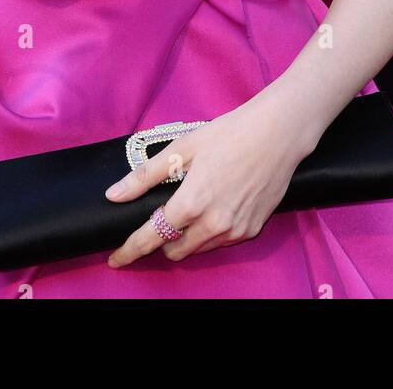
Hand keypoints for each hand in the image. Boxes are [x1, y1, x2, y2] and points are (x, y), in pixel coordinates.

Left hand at [103, 90, 311, 266]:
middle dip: (161, 241)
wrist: (278, 133)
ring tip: (188, 211)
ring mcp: (235, 230)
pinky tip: (214, 209)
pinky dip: (209, 234)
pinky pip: (221, 242)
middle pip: (174, 250)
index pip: (152, 237)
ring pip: (198, 249)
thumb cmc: (229, 133)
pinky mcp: (252, 230)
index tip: (116, 259)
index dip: (130, 250)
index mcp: (192, 202)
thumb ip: (145, 175)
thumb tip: (114, 195)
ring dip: (185, 239)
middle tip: (159, 220)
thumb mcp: (183, 147)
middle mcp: (213, 223)